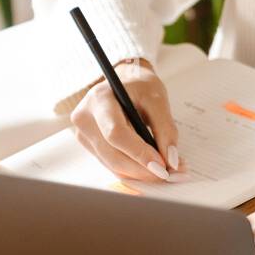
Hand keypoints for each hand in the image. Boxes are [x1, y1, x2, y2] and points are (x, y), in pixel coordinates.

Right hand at [70, 58, 183, 181]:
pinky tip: (152, 169)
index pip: (116, 134)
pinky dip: (133, 170)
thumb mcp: (157, 98)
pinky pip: (112, 164)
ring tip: (167, 172)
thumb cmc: (140, 86)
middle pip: (113, 155)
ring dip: (140, 174)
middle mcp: (85, 118)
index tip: (162, 166)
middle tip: (169, 174)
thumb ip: (166, 129)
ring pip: (113, 164)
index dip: (139, 153)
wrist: (124, 80)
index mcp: (100, 99)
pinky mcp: (90, 145)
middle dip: (143, 169)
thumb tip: (170, 161)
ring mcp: (84, 134)